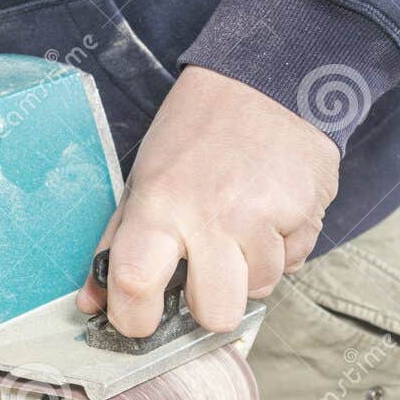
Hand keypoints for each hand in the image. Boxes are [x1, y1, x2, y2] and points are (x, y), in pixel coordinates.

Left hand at [76, 65, 339, 335]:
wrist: (267, 80)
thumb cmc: (197, 132)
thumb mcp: (145, 177)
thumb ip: (118, 243)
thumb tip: (94, 303)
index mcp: (159, 204)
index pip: (134, 283)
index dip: (134, 319)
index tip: (139, 319)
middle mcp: (211, 214)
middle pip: (216, 314)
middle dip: (213, 306)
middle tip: (209, 274)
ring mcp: (262, 215)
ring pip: (260, 289)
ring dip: (252, 268)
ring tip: (244, 225)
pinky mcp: (305, 212)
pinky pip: (294, 262)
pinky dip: (283, 247)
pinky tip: (273, 211)